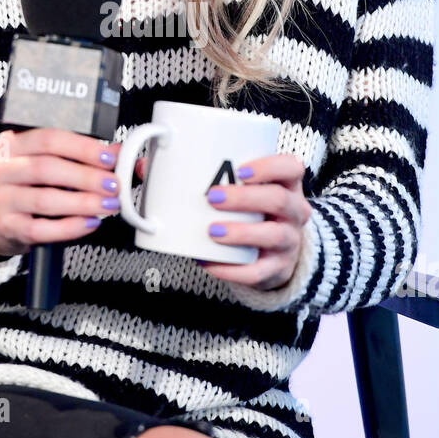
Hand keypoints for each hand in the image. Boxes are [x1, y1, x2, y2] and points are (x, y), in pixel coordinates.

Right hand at [0, 129, 121, 258]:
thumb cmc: (26, 187)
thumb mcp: (45, 163)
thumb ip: (79, 155)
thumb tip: (118, 152)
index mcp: (12, 144)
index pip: (48, 138)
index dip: (82, 147)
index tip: (109, 157)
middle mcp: (1, 169)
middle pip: (46, 168)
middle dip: (86, 176)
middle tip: (113, 184)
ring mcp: (0, 199)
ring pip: (45, 199)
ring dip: (83, 202)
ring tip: (108, 204)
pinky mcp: (6, 226)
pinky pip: (41, 229)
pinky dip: (70, 227)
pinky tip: (90, 222)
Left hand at [135, 152, 311, 290]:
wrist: (274, 251)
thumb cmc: (249, 210)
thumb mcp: (239, 189)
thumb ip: (199, 173)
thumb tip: (144, 165)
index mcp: (285, 184)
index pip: (292, 167)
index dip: (270, 166)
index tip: (239, 169)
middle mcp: (294, 211)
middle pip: (280, 200)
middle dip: (245, 197)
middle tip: (212, 197)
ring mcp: (289, 242)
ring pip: (274, 235)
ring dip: (241, 232)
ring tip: (211, 231)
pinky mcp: (276, 269)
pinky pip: (257, 272)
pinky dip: (231, 268)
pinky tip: (207, 262)